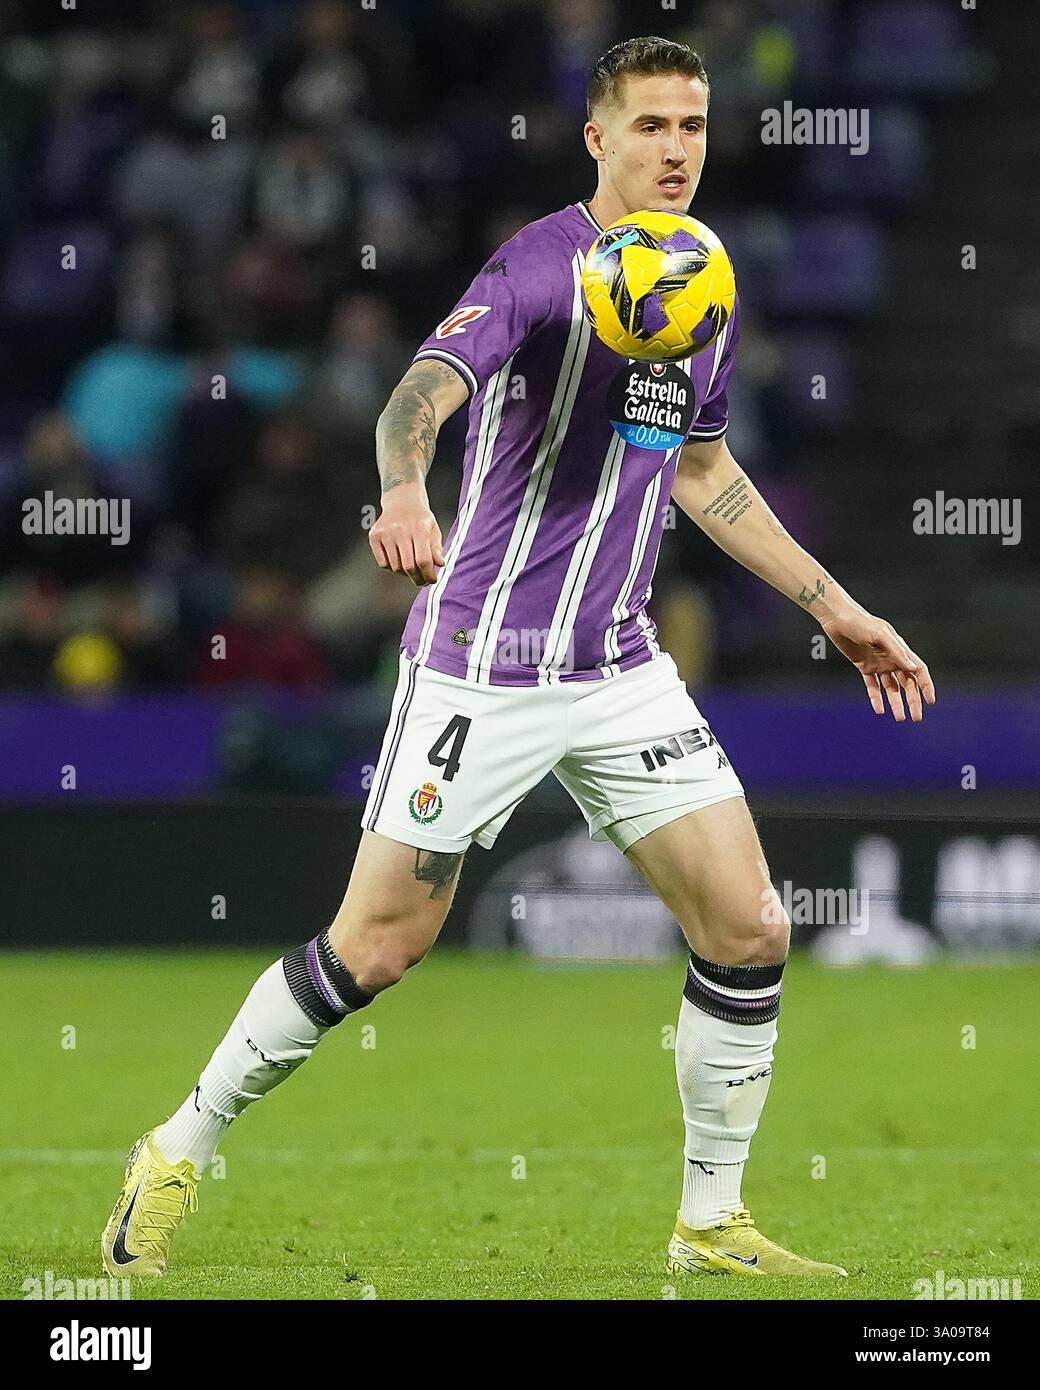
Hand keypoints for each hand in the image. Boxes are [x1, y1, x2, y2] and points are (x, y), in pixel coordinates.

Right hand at [369, 485, 444, 585]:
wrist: (401, 499)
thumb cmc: (420, 518)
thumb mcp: (433, 529)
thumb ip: (436, 548)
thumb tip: (440, 564)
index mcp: (419, 528)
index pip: (423, 560)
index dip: (428, 575)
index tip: (432, 580)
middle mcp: (400, 530)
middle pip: (408, 566)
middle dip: (417, 579)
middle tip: (422, 582)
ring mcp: (385, 533)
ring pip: (395, 567)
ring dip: (405, 574)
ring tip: (412, 569)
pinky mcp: (374, 536)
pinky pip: (383, 563)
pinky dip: (391, 567)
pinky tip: (399, 560)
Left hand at [821, 608, 935, 721]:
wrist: (837, 618)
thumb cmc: (860, 622)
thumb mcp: (880, 634)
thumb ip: (897, 651)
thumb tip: (913, 668)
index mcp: (900, 649)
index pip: (918, 670)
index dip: (926, 685)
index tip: (930, 701)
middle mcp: (892, 658)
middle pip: (907, 683)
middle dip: (913, 700)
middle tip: (916, 717)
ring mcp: (878, 663)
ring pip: (891, 687)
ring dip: (896, 702)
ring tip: (899, 718)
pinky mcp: (864, 666)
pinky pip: (872, 685)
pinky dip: (876, 697)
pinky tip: (879, 710)